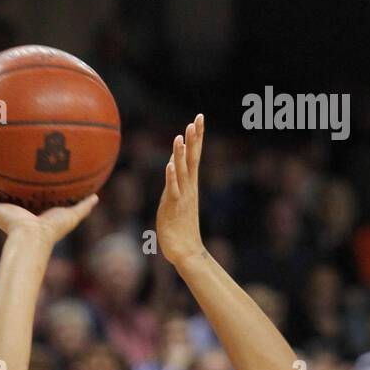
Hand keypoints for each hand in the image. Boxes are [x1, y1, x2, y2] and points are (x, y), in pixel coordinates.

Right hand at [0, 187, 97, 246]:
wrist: (31, 236)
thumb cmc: (51, 230)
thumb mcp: (71, 214)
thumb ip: (83, 206)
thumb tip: (97, 196)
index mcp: (30, 216)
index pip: (27, 205)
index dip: (26, 196)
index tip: (27, 185)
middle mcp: (14, 215)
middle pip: (6, 204)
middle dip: (4, 193)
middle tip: (2, 178)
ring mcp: (0, 215)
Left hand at [156, 114, 205, 268]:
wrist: (185, 251)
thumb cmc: (180, 228)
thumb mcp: (177, 200)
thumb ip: (176, 182)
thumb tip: (173, 165)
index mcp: (190, 185)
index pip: (195, 156)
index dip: (197, 138)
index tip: (199, 119)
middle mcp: (188, 188)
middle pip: (192, 159)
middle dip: (194, 139)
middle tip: (197, 119)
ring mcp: (181, 197)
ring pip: (182, 171)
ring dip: (180, 154)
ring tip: (181, 135)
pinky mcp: (173, 208)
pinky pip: (172, 190)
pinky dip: (171, 177)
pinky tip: (170, 164)